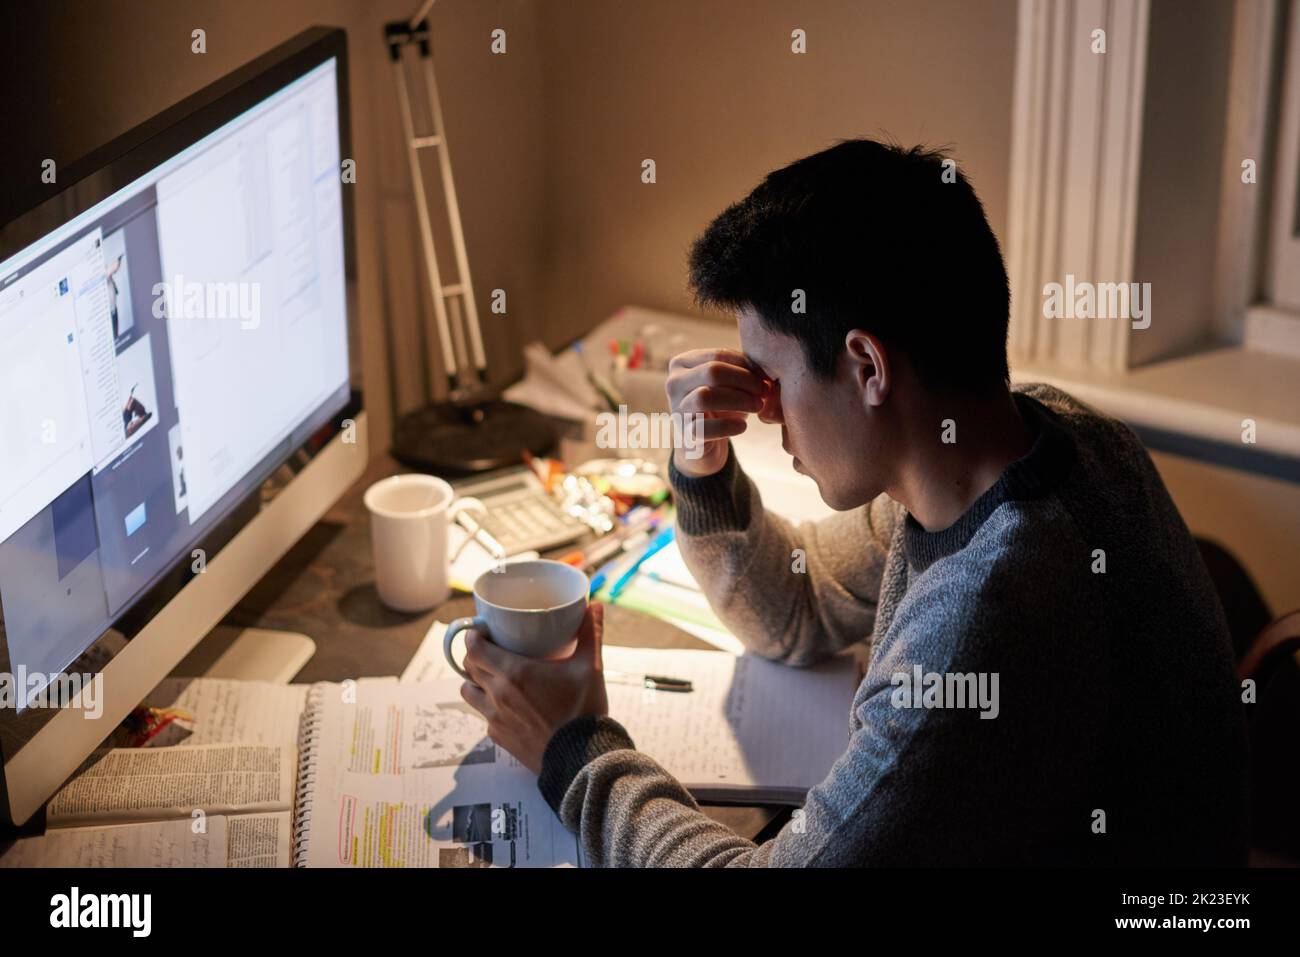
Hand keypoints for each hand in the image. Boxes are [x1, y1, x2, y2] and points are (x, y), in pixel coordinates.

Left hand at [459, 603, 608, 774]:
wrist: (580, 760)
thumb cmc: (584, 711)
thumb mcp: (590, 668)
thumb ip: (590, 634)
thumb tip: (595, 605)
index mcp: (514, 673)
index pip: (473, 649)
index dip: (473, 637)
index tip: (483, 631)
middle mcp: (498, 694)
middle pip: (468, 668)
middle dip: (476, 656)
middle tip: (493, 649)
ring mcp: (495, 718)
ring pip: (469, 692)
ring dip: (476, 682)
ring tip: (495, 677)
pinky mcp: (499, 737)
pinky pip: (483, 715)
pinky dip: (489, 706)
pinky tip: (508, 704)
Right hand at [665, 348, 769, 476]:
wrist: (704, 442)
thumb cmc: (720, 405)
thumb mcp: (728, 383)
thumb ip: (742, 371)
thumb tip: (765, 371)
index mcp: (682, 363)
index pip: (717, 355)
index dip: (746, 364)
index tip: (765, 376)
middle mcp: (673, 383)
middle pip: (711, 372)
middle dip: (744, 380)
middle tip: (764, 391)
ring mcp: (676, 409)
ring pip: (705, 397)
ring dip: (738, 400)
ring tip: (757, 406)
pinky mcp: (683, 434)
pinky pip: (705, 428)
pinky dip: (729, 426)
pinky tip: (743, 426)